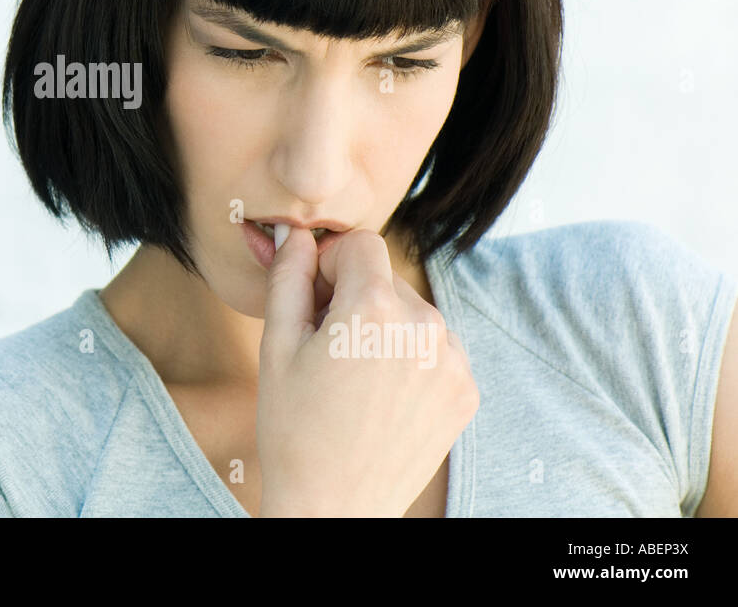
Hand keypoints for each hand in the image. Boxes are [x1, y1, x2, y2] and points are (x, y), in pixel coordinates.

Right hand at [256, 226, 478, 515]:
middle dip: (356, 297)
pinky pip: (436, 348)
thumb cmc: (295, 429)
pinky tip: (382, 397)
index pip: (361, 244)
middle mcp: (426, 326)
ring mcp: (454, 361)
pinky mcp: (466, 390)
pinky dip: (410, 360)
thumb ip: (288, 277)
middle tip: (326, 347)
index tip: (314, 299)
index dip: (330, 264)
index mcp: (375, 309)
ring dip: (385, 327)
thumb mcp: (277, 345)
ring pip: (413, 312)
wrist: (334, 507)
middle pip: (387, 278)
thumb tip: (298, 234)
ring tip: (354, 378)